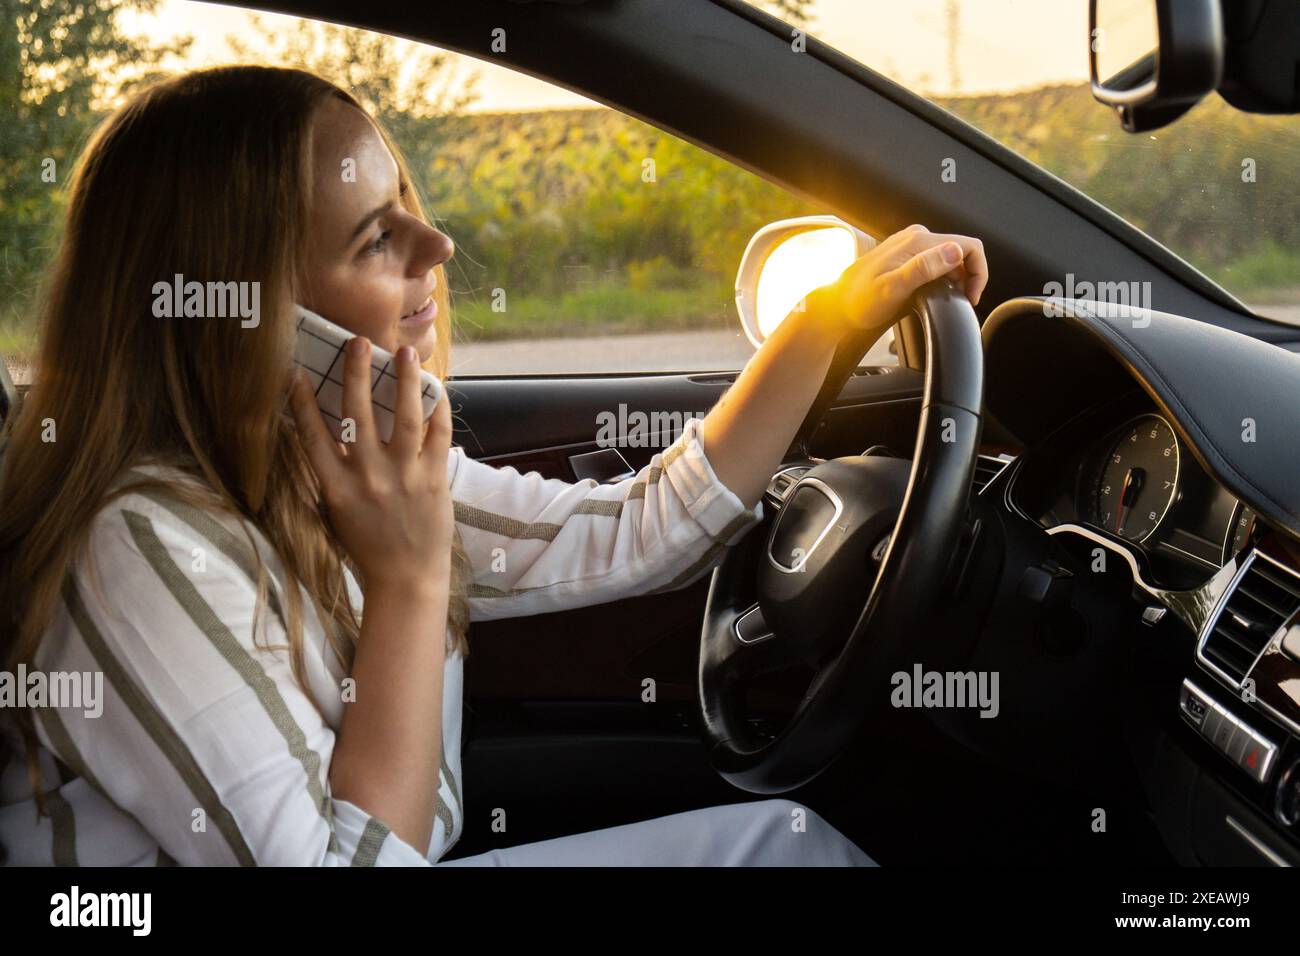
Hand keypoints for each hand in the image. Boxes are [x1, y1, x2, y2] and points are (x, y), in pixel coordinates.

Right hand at [289, 336, 453, 591]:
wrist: (406, 579)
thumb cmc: (368, 546)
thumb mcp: (337, 513)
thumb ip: (333, 474)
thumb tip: (331, 433)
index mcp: (335, 488)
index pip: (312, 437)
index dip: (302, 403)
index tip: (297, 372)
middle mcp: (368, 479)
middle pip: (357, 415)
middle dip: (356, 374)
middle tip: (357, 342)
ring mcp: (403, 478)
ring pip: (403, 418)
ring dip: (403, 381)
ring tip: (404, 352)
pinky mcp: (434, 480)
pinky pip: (437, 435)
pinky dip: (438, 409)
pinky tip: (436, 388)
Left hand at [805, 224, 987, 334]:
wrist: (837, 306)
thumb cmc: (859, 301)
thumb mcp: (893, 288)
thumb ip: (924, 268)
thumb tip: (954, 251)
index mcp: (918, 242)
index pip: (968, 245)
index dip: (979, 272)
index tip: (972, 295)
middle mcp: (917, 238)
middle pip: (961, 251)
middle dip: (969, 277)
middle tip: (962, 302)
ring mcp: (911, 246)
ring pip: (950, 257)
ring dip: (956, 279)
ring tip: (946, 300)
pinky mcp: (906, 256)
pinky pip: (936, 262)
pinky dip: (943, 278)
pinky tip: (933, 294)